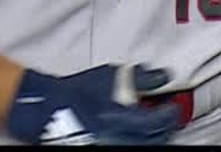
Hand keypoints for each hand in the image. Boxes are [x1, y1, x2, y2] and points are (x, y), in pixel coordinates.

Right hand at [5, 63, 178, 145]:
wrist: (49, 108)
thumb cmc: (75, 93)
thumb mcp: (108, 78)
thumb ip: (137, 78)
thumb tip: (159, 76)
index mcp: (119, 119)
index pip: (158, 122)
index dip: (170, 114)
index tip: (172, 108)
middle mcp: (116, 139)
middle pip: (155, 140)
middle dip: (164, 127)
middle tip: (166, 116)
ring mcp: (109, 147)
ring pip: (144, 147)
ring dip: (152, 137)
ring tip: (153, 127)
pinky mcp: (102, 149)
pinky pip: (129, 148)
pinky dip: (137, 141)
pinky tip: (135, 134)